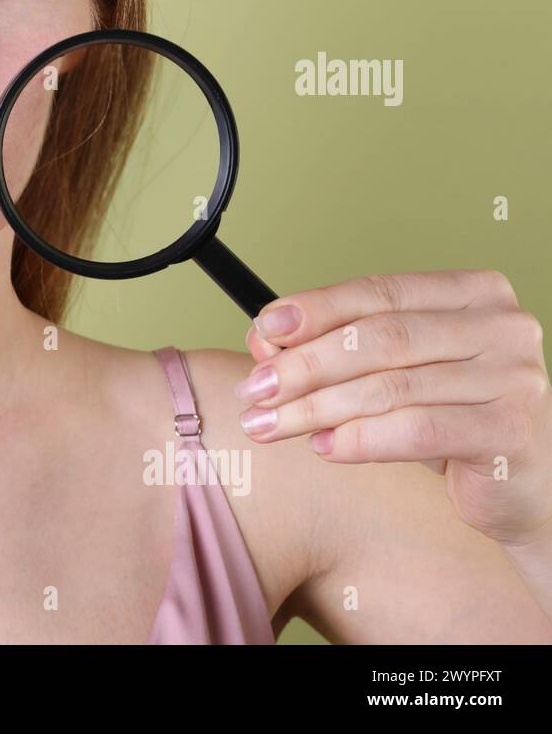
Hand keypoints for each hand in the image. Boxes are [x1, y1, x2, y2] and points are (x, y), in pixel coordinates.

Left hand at [234, 269, 551, 548]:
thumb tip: (263, 338)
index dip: (316, 308)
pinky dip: (360, 439)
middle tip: (254, 389)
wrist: (525, 487)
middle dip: (304, 364)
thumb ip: (334, 349)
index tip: (263, 327)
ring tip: (271, 424)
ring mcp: (514, 377)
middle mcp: (502, 326)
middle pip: (379, 338)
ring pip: (390, 387)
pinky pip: (417, 430)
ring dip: (316, 408)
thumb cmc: (453, 420)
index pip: (380, 291)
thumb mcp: (392, 375)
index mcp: (474, 293)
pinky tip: (323, 447)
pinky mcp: (511, 431)